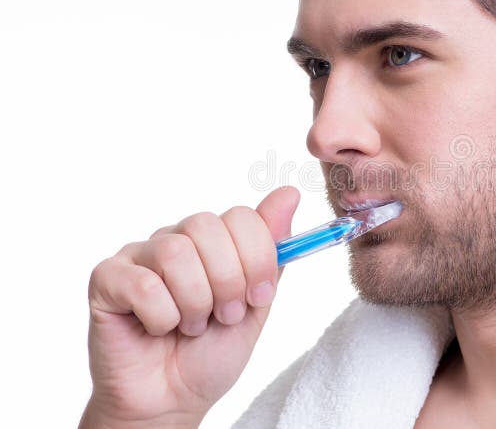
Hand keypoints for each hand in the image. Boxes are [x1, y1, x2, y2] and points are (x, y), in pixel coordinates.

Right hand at [80, 186, 299, 426]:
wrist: (171, 402)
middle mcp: (174, 240)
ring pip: (175, 253)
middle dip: (227, 281)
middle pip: (206, 226)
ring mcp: (138, 256)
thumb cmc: (210, 354)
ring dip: (194, 303)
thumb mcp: (256, 303)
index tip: (257, 297)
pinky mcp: (107, 279)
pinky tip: (157, 330)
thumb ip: (272, 252)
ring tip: (190, 326)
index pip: (241, 216)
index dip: (257, 259)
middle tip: (223, 316)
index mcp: (213, 242)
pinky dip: (161, 317)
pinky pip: (142, 283)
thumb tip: (289, 194)